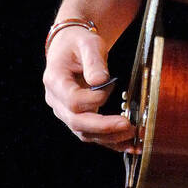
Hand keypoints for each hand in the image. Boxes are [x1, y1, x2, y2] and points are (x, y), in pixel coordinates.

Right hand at [43, 26, 133, 151]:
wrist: (71, 47)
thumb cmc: (79, 43)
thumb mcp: (88, 43)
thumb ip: (94, 61)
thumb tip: (101, 80)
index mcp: (55, 80)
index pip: (72, 100)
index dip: (93, 99)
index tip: (111, 87)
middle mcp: (56, 100)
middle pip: (77, 122)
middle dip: (103, 127)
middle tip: (128, 125)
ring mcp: (65, 112)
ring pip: (84, 133)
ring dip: (109, 137)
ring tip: (133, 134)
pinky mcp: (77, 117)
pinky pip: (91, 134)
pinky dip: (110, 141)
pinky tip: (129, 144)